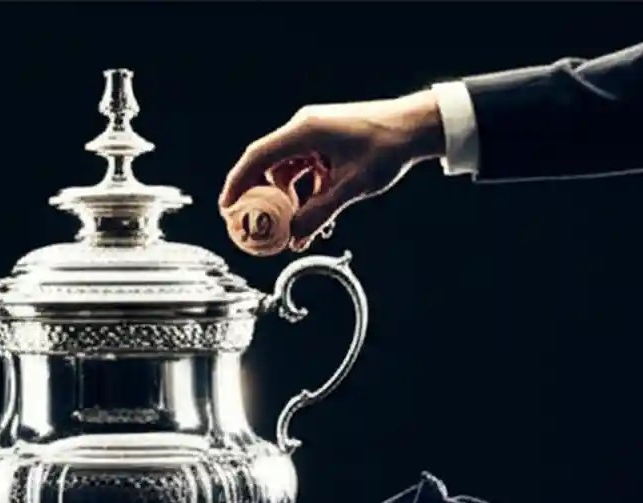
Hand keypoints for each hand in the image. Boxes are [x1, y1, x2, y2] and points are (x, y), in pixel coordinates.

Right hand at [218, 90, 445, 251]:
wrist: (416, 127)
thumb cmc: (387, 146)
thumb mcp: (352, 187)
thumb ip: (320, 213)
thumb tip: (294, 235)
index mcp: (304, 132)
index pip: (257, 157)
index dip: (237, 183)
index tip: (227, 208)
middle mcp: (305, 130)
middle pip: (269, 165)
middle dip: (262, 198)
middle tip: (257, 225)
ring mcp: (316, 136)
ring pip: (288, 171)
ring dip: (289, 201)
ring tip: (294, 231)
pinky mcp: (327, 143)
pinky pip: (306, 171)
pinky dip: (306, 194)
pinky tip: (315, 218)